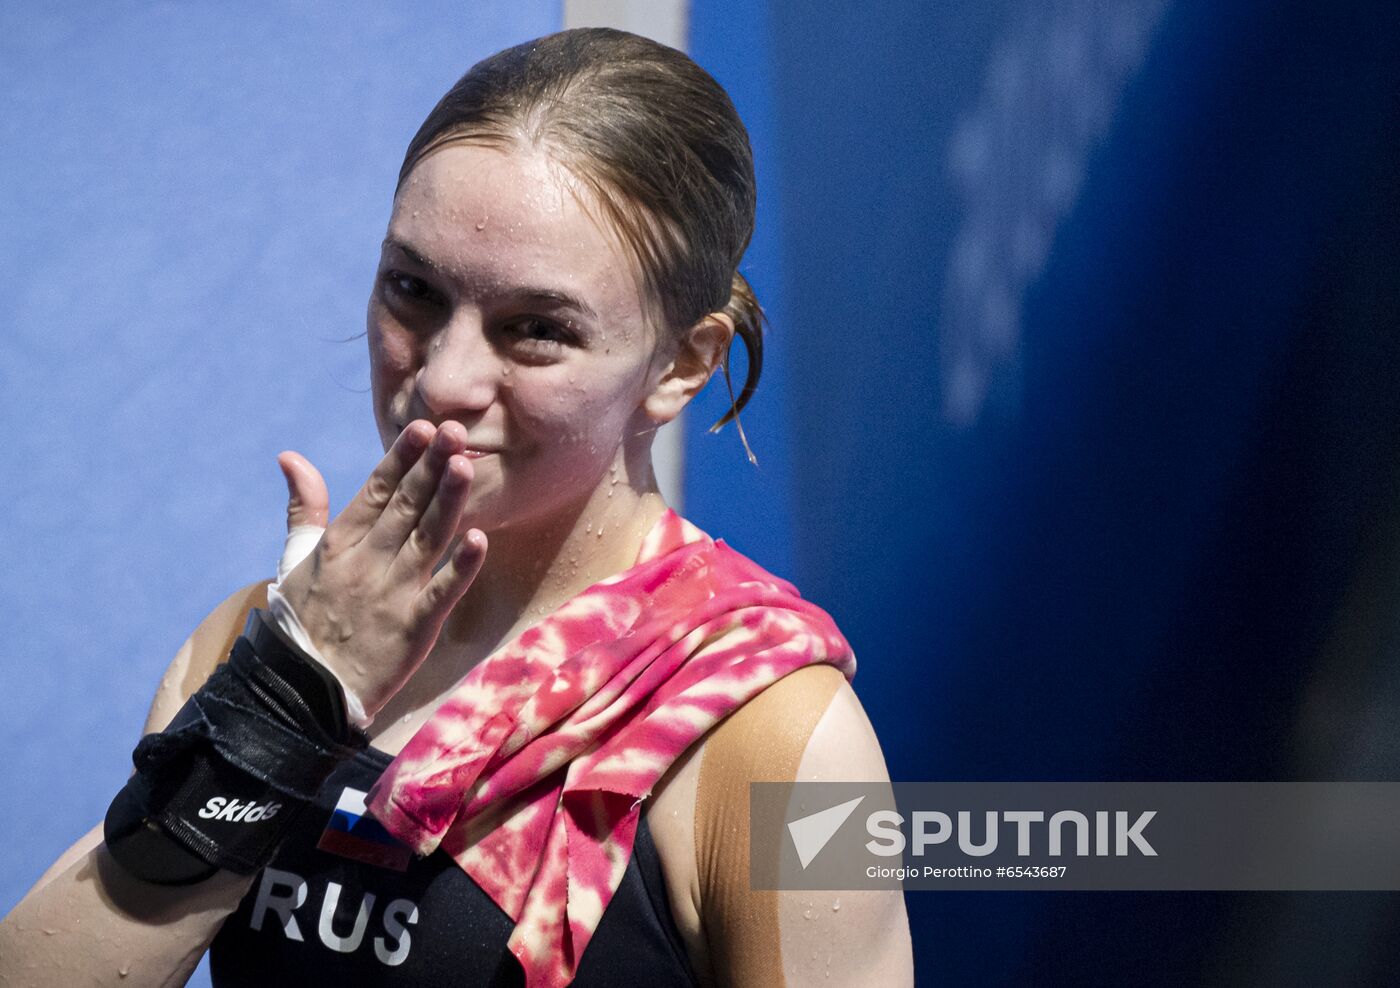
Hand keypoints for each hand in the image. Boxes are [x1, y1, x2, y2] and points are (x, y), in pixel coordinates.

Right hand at [273, 421, 486, 716]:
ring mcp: (391, 594)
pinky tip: (480, 541)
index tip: (423, 427)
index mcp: (340, 544)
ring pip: (426, 539)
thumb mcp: (295, 560)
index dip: (401, 458)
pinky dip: (460, 569)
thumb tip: (291, 457)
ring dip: (447, 501)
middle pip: (405, 507)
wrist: (302, 692)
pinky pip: (441, 593)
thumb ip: (303, 508)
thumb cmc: (301, 623)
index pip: (376, 491)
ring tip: (465, 464)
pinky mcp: (412, 628)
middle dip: (430, 466)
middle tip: (453, 431)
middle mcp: (367, 562)